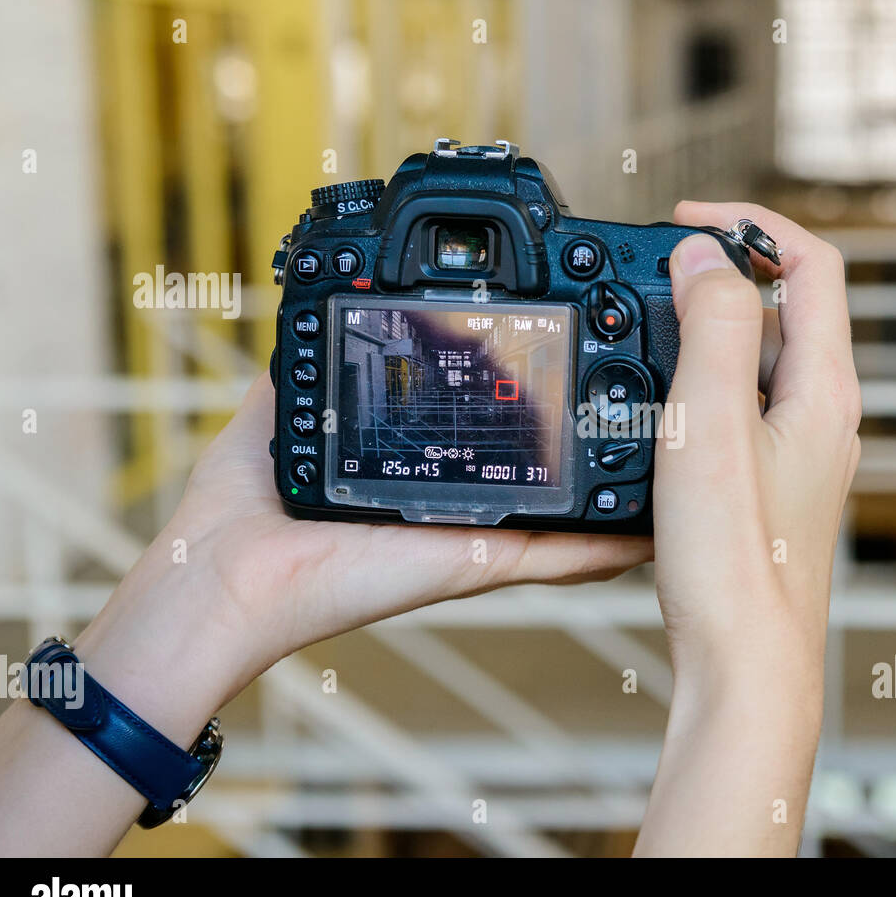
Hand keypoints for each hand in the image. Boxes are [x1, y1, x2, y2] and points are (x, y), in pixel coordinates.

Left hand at [0, 373, 650, 854]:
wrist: (227, 579)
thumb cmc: (241, 513)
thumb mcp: (281, 413)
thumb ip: (311, 368)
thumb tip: (317, 316)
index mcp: (418, 480)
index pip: (490, 449)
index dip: (533, 417)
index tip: (571, 377)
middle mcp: (454, 510)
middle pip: (541, 484)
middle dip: (590, 452)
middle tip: (643, 417)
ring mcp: (472, 539)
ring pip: (566, 521)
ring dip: (616, 496)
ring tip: (668, 464)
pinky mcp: (476, 559)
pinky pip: (558, 555)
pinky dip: (609, 545)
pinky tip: (653, 526)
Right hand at [636, 202, 860, 855]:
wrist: (743, 662)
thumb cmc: (734, 559)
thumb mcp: (712, 418)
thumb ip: (713, 323)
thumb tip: (703, 256)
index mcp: (825, 388)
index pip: (813, 265)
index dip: (753, 223)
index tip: (686, 221)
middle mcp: (823, 416)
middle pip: (784, 309)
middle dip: (718, 277)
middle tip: (651, 278)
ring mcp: (798, 455)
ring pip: (756, 362)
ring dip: (704, 334)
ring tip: (644, 339)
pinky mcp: (769, 488)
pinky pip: (738, 410)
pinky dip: (699, 387)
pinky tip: (656, 414)